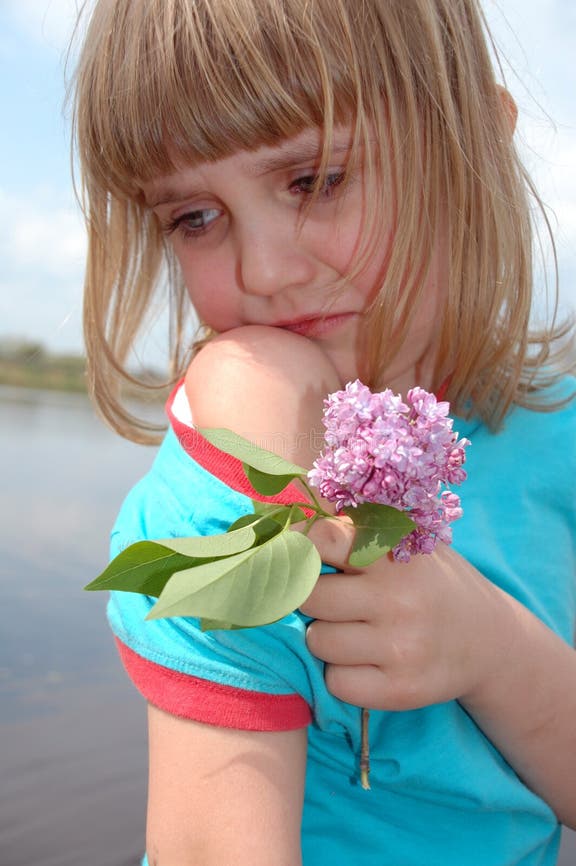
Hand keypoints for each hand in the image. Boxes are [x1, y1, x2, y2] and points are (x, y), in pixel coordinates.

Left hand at [299, 517, 514, 710]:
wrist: (489, 640)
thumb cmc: (430, 581)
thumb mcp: (407, 539)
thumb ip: (354, 523)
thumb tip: (292, 499)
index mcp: (396, 552)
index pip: (321, 538)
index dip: (302, 545)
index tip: (306, 553)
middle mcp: (399, 598)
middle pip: (309, 595)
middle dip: (312, 596)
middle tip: (333, 596)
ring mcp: (402, 647)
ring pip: (317, 641)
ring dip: (326, 636)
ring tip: (354, 629)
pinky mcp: (402, 690)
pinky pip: (336, 682)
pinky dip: (342, 674)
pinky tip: (367, 660)